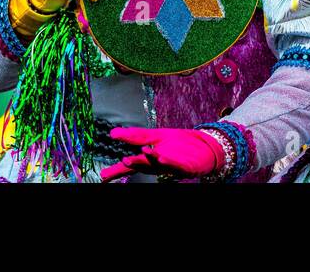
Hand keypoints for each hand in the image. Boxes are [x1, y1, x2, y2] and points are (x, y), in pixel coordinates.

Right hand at [99, 127, 226, 181]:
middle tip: (122, 162)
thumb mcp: (156, 136)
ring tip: (136, 156)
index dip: (117, 171)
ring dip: (146, 161)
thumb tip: (113, 132)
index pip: (130, 165)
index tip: (103, 176)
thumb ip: (136, 136)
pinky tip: (160, 157)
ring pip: (157, 165)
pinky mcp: (185, 167)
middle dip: (133, 164)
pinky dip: (167, 161)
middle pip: (143, 165)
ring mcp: (171, 167)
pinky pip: (175, 165)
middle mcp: (158, 165)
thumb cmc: (180, 144)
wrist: (206, 146)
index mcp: (149, 159)